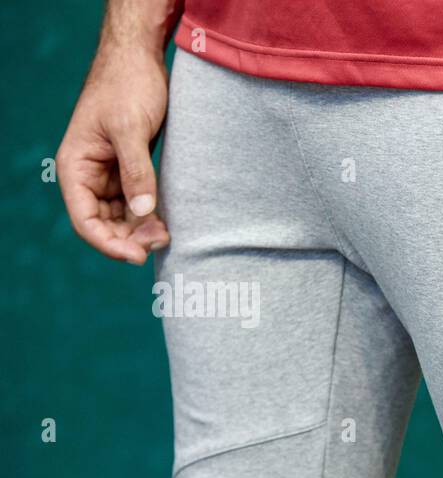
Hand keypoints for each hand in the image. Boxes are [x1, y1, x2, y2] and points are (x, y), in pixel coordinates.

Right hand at [57, 44, 169, 264]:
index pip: (84, 218)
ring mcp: (110, 173)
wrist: (141, 58)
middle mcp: (88, 174)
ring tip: (168, 233)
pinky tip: (168, 221)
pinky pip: (136, 203)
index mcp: (76, 165)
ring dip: (141, 230)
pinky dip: (149, 216)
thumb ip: (136, 171)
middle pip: (103, 224)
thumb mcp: (131, 128)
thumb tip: (142, 213)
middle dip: (129, 239)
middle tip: (163, 241)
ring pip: (121, 217)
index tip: (137, 255)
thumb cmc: (129, 85)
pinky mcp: (130, 169)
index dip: (108, 243)